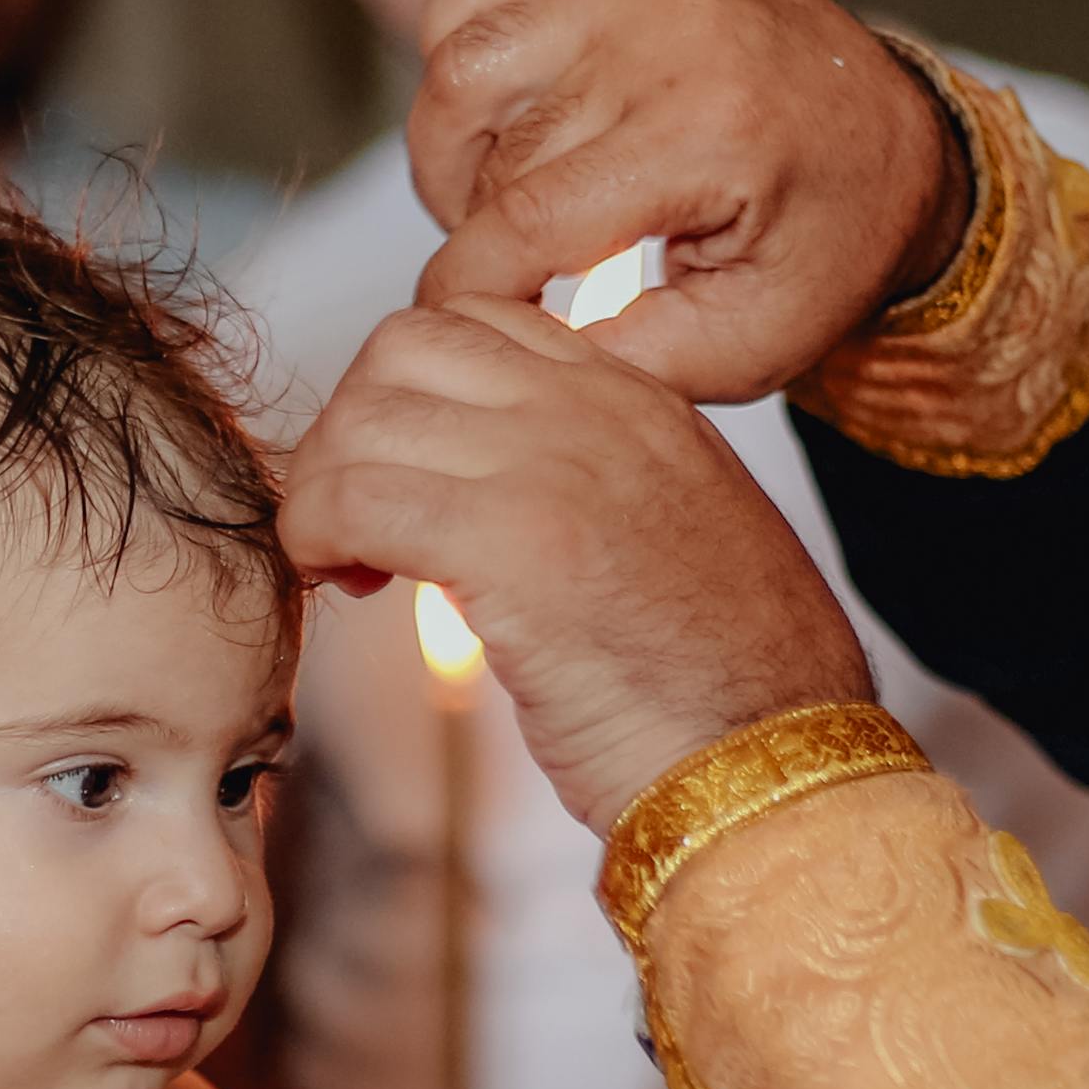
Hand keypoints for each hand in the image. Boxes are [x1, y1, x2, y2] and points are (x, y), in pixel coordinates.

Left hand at [281, 296, 875, 827]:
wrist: (772, 767)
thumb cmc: (722, 692)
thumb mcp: (669, 538)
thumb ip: (589, 483)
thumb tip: (481, 490)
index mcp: (639, 399)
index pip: (480, 321)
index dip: (410, 391)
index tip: (403, 474)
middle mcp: (597, 408)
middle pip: (405, 345)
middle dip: (351, 425)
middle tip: (353, 518)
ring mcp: (556, 464)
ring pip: (366, 416)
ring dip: (324, 487)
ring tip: (344, 560)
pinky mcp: (513, 542)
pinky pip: (353, 498)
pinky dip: (316, 535)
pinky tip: (342, 582)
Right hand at [404, 0, 955, 405]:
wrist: (895, 136)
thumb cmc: (828, 240)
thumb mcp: (755, 340)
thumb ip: (628, 360)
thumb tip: (507, 341)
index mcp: (706, 133)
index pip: (523, 222)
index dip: (464, 289)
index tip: (458, 323)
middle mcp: (663, 35)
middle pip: (491, 155)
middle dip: (479, 233)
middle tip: (522, 272)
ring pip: (461, 64)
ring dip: (455, 147)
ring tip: (504, 196)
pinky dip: (462, 48)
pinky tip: (513, 111)